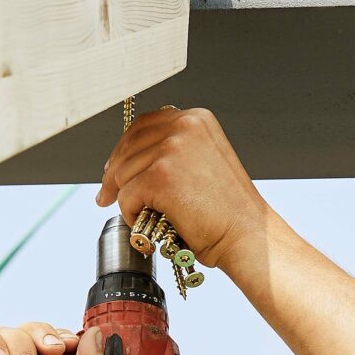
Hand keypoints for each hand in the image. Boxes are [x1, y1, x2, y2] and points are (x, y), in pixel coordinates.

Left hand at [97, 107, 270, 276]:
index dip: (124, 149)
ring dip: (127, 199)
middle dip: (114, 175)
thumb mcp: (204, 162)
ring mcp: (172, 149)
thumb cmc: (228, 211)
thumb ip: (174, 151)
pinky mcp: (160, 177)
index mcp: (197, 119)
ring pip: (122, 173)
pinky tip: (148, 225)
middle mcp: (184, 126)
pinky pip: (126, 196)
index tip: (113, 168)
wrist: (246, 235)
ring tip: (145, 217)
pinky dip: (130, 215)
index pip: (143, 126)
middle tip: (108, 196)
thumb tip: (127, 160)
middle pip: (127, 147)